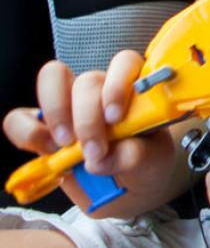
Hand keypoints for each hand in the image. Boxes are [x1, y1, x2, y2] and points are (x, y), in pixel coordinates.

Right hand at [3, 53, 178, 215]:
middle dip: (87, 117)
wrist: (130, 185)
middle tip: (94, 150)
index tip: (115, 118)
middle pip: (86, 80)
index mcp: (133, 88)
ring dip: (56, 113)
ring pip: (51, 80)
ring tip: (64, 145)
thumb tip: (98, 160)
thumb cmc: (146, 162)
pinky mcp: (42, 129)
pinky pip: (19, 118)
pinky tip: (47, 152)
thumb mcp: (153, 160)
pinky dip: (27, 132)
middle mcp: (101, 89)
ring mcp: (69, 106)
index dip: (116, 85)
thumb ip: (135, 155)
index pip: (123, 63)